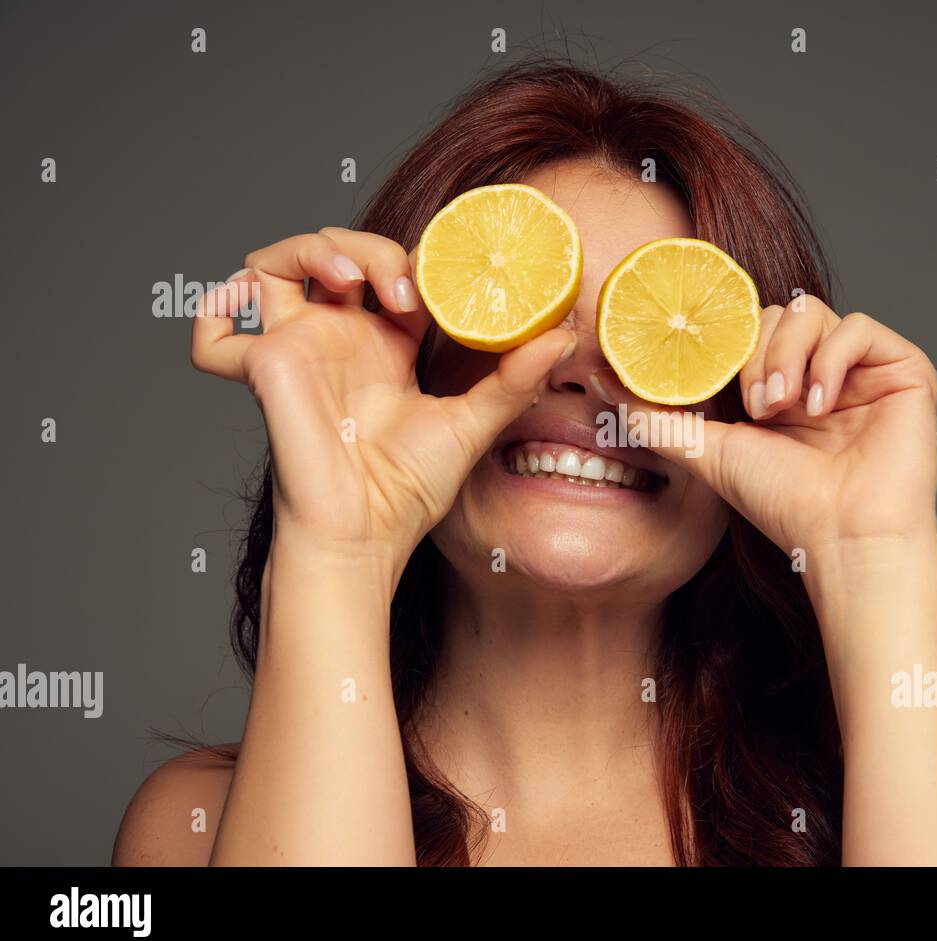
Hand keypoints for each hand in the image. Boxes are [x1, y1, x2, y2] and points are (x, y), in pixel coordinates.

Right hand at [191, 227, 575, 567]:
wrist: (366, 536)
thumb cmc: (409, 491)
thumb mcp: (474, 424)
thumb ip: (515, 380)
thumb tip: (563, 337)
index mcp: (384, 345)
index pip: (389, 271)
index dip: (413, 262)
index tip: (442, 287)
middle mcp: (336, 339)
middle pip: (334, 251)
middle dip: (368, 247)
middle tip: (402, 290)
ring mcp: (296, 350)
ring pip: (274, 263)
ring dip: (310, 249)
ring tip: (349, 281)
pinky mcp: (265, 369)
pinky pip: (214, 335)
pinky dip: (215, 310)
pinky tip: (254, 309)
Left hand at [593, 294, 936, 556]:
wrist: (844, 538)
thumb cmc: (786, 504)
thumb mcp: (707, 452)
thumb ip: (657, 415)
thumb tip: (600, 381)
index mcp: (781, 384)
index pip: (748, 327)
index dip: (726, 342)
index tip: (709, 370)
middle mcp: (821, 371)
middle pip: (776, 311)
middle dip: (756, 353)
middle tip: (757, 406)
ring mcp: (863, 369)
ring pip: (813, 311)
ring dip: (787, 355)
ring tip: (785, 406)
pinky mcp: (904, 369)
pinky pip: (858, 327)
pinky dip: (831, 359)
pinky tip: (821, 404)